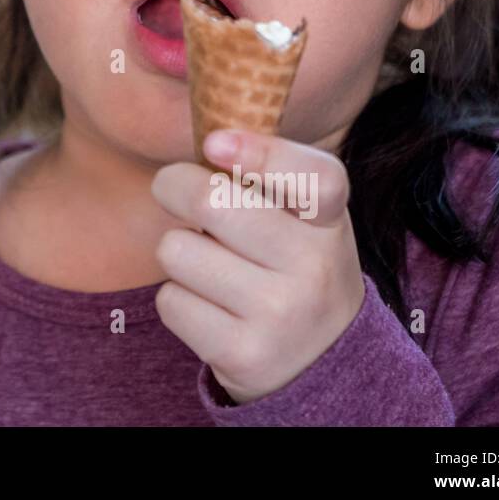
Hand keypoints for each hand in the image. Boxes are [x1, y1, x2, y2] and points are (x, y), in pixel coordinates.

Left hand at [149, 128, 365, 404]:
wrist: (323, 363)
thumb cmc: (291, 265)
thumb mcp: (301, 218)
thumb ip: (265, 176)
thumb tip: (208, 136)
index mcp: (328, 221)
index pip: (312, 179)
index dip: (262, 153)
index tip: (214, 142)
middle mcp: (313, 268)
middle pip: (210, 201)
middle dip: (173, 185)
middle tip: (175, 189)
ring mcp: (280, 315)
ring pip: (177, 250)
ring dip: (178, 251)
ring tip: (209, 265)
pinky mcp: (243, 355)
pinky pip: (170, 301)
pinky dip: (178, 298)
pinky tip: (210, 306)